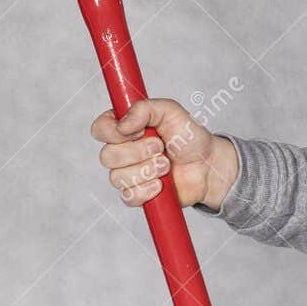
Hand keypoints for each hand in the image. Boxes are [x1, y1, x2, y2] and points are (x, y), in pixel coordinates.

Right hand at [92, 97, 238, 209]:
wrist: (207, 165)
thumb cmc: (188, 138)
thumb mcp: (170, 111)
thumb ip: (144, 108)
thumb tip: (122, 124)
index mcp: (125, 127)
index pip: (100, 129)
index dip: (114, 132)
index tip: (139, 131)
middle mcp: (122, 150)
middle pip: (107, 156)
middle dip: (138, 153)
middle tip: (161, 148)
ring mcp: (128, 174)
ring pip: (117, 178)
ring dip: (146, 171)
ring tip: (166, 166)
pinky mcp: (137, 194)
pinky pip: (128, 196)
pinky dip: (146, 191)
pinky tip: (161, 185)